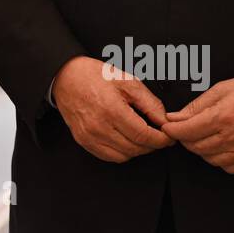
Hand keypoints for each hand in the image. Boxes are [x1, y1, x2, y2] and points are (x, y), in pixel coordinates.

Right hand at [52, 56, 174, 162]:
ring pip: (124, 155)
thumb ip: (149, 103)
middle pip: (135, 148)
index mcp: (111, 110)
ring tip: (142, 137)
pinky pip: (109, 156)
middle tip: (159, 136)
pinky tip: (126, 140)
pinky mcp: (83, 141)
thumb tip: (164, 121)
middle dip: (152, 145)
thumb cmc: (94, 76)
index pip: (143, 135)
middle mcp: (99, 126)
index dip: (161, 139)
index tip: (168, 137)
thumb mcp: (127, 81)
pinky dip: (122, 152)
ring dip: (138, 150)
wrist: (65, 77)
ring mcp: (90, 136)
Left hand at [160, 70, 233, 173]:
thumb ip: (196, 106)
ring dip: (201, 148)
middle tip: (185, 128)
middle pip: (196, 146)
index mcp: (224, 116)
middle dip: (185, 138)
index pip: (187, 131)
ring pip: (210, 159)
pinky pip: (228, 167)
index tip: (168, 127)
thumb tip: (174, 117)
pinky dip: (219, 158)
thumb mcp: (222, 89)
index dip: (173, 130)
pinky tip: (220, 145)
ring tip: (204, 134)